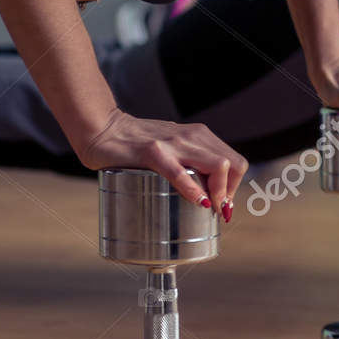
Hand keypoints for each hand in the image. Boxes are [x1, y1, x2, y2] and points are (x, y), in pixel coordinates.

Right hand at [76, 109, 249, 220]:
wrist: (102, 128)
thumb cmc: (135, 144)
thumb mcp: (172, 148)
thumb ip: (188, 161)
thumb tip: (205, 192)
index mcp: (200, 136)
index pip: (236, 161)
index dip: (235, 187)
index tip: (223, 205)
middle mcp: (193, 137)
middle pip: (234, 165)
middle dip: (231, 192)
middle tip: (217, 211)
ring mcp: (174, 144)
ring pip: (218, 165)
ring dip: (220, 193)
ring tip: (210, 209)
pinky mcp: (152, 152)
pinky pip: (180, 172)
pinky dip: (193, 189)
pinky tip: (198, 202)